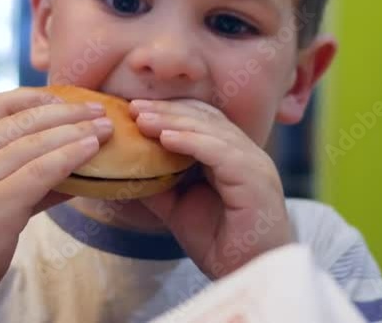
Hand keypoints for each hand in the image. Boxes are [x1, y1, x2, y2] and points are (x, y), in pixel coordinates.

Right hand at [0, 87, 113, 320]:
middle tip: (98, 110)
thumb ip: (20, 176)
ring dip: (76, 132)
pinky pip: (42, 172)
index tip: (62, 97)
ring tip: (105, 128)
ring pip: (36, 143)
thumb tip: (71, 164)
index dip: (32, 96)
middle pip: (23, 121)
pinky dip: (70, 157)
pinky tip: (90, 150)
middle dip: (66, 113)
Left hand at [132, 99, 293, 279]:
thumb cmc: (221, 245)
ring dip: (174, 122)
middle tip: (133, 107)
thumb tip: (126, 170)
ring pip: (212, 131)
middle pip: (205, 120)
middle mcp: (247, 154)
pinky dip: (193, 142)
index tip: (134, 110)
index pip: (201, 120)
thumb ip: (160, 185)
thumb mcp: (180, 209)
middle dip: (167, 111)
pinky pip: (222, 153)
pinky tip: (166, 138)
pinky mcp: (255, 179)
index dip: (169, 112)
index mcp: (233, 156)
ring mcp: (255, 164)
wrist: (248, 275)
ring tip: (143, 120)